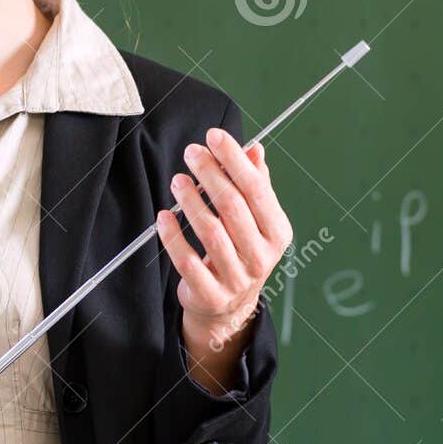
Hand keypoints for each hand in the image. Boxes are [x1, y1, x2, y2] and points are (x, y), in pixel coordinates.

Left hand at [155, 127, 293, 378]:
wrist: (229, 307)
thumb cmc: (241, 251)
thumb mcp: (256, 221)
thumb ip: (256, 185)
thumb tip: (255, 149)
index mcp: (277, 232)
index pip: (256, 189)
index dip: (235, 160)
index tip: (215, 136)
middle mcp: (261, 256)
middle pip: (233, 207)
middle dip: (210, 174)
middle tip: (191, 152)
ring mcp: (236, 278)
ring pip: (211, 232)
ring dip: (191, 201)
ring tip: (177, 180)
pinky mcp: (210, 294)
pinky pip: (188, 261)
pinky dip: (173, 237)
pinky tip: (164, 216)